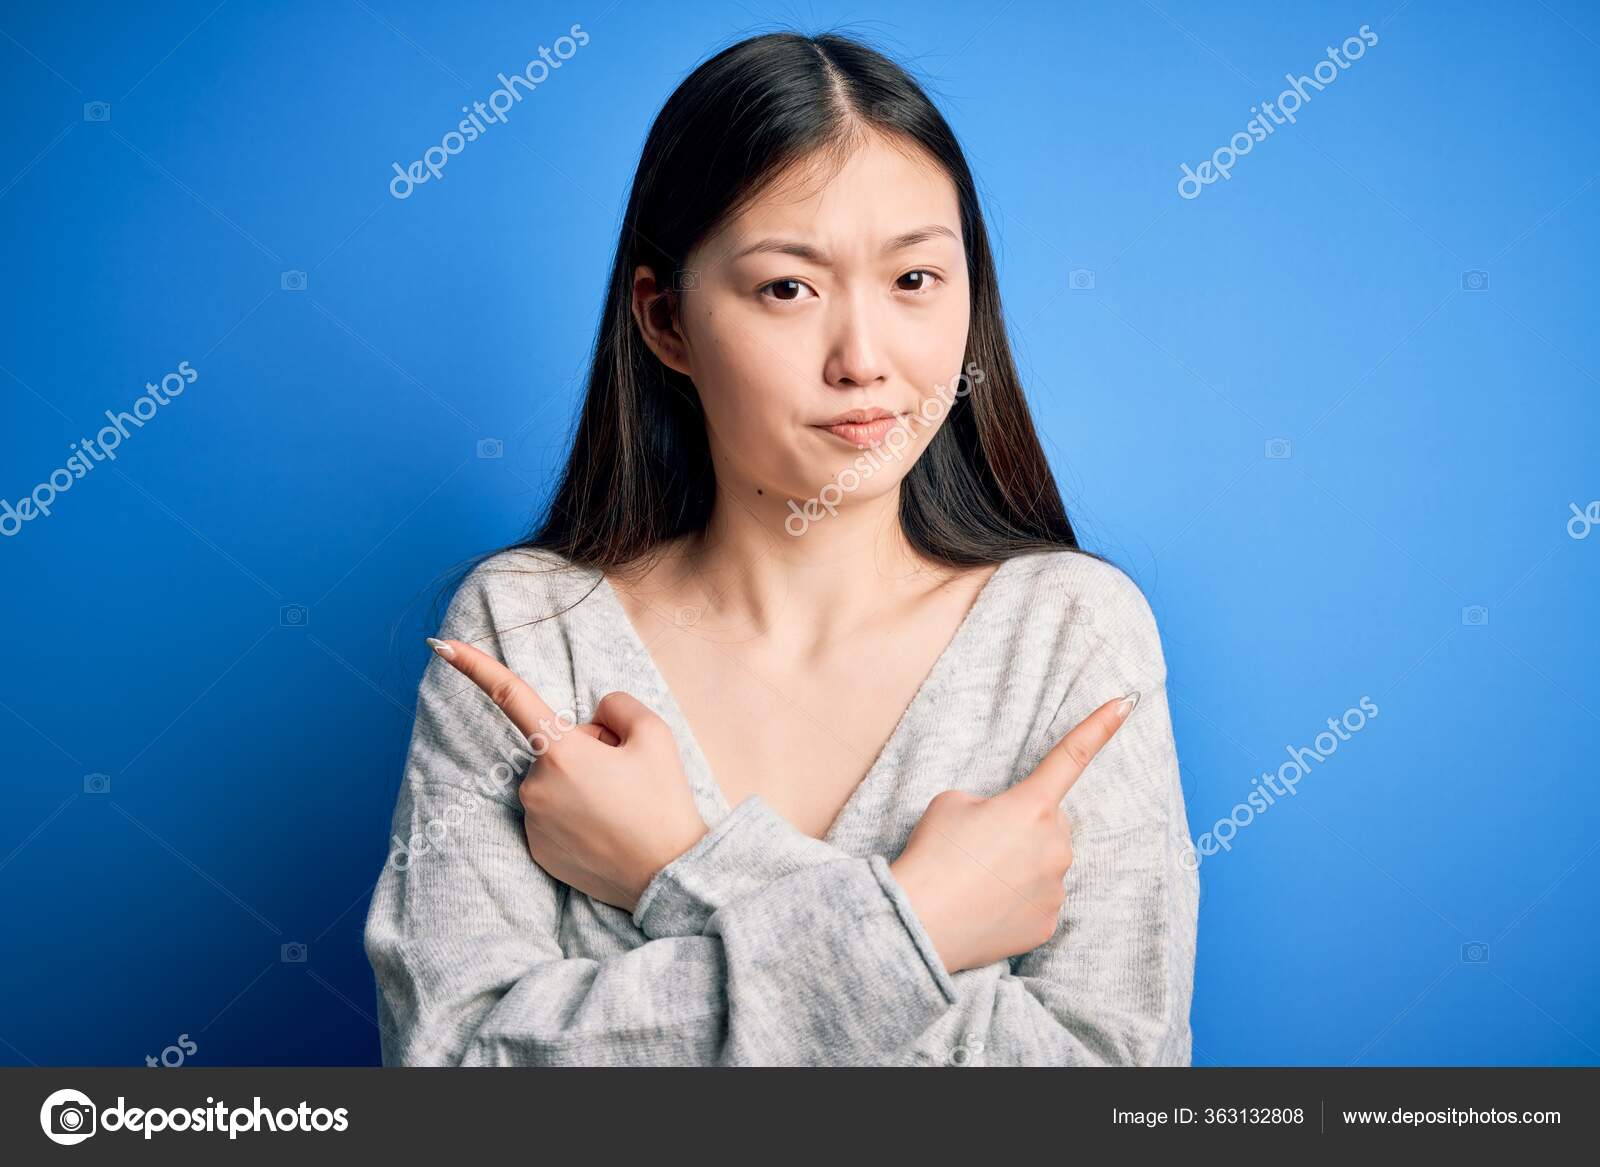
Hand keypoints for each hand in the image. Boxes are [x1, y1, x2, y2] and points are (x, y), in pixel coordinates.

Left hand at [427, 637, 708, 911]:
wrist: (668, 874)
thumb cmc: (662, 801)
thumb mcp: (655, 733)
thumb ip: (617, 705)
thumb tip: (593, 717)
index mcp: (560, 751)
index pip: (511, 696)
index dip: (474, 666)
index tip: (441, 646)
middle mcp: (535, 785)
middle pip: (557, 747)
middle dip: (586, 751)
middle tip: (626, 778)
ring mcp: (532, 821)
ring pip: (554, 781)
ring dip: (581, 784)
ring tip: (620, 808)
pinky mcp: (536, 850)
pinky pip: (552, 814)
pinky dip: (575, 815)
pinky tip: (605, 830)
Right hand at [888, 693, 1138, 974]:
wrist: (919, 923)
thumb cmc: (933, 856)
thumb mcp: (952, 805)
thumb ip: (991, 805)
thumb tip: (1007, 827)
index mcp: (1032, 806)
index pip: (1071, 756)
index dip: (1100, 725)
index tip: (1127, 702)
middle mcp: (1055, 845)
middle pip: (1050, 824)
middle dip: (1024, 829)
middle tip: (980, 846)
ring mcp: (1056, 888)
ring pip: (1045, 864)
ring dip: (1020, 866)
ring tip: (977, 880)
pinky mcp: (1048, 923)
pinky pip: (1039, 900)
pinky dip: (1017, 900)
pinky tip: (986, 906)